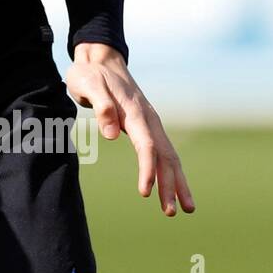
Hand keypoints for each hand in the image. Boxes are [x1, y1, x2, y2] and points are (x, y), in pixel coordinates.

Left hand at [65, 43, 195, 215]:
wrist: (100, 59)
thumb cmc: (90, 74)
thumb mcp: (88, 85)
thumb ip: (101, 107)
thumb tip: (111, 135)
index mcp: (135, 112)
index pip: (147, 146)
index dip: (147, 171)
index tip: (145, 193)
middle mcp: (148, 119)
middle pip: (165, 156)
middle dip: (171, 185)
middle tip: (172, 212)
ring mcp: (150, 122)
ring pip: (169, 156)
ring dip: (176, 182)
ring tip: (183, 208)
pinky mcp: (145, 126)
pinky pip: (162, 152)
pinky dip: (169, 171)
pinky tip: (172, 187)